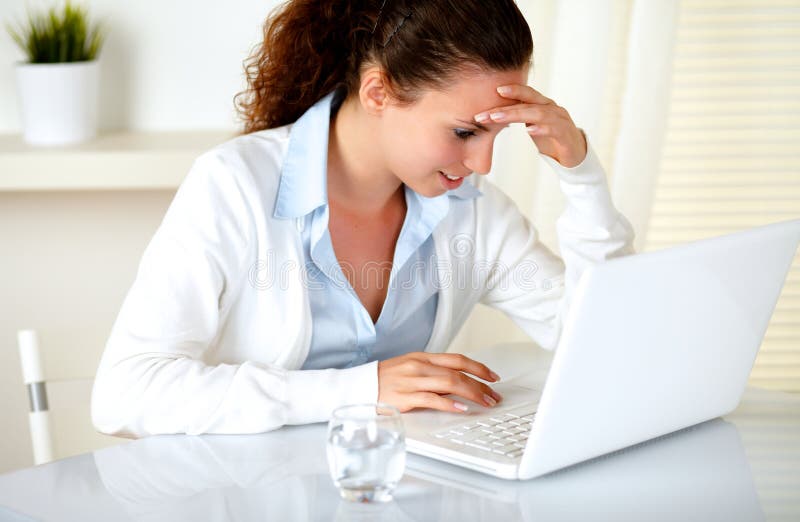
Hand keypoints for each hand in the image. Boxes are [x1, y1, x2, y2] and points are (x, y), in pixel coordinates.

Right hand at [377, 352, 502, 412]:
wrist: (358, 386)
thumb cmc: (384, 379)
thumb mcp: (409, 369)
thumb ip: (432, 374)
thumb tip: (456, 384)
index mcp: (422, 357)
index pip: (457, 359)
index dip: (478, 367)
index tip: (493, 377)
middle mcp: (419, 366)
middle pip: (457, 372)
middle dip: (480, 384)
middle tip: (494, 396)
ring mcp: (411, 381)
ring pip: (449, 383)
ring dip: (472, 393)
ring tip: (485, 403)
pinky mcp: (404, 397)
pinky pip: (431, 399)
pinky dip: (449, 403)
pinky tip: (461, 408)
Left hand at [474, 84, 587, 167]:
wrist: (575, 154)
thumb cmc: (551, 138)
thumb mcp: (532, 124)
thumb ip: (518, 116)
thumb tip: (493, 112)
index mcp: (543, 105)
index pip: (526, 94)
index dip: (513, 90)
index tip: (494, 90)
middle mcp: (552, 109)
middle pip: (528, 103)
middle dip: (506, 107)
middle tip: (486, 113)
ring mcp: (560, 121)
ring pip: (539, 114)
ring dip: (516, 115)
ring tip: (498, 118)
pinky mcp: (566, 136)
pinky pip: (554, 130)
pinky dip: (541, 128)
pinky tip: (529, 130)